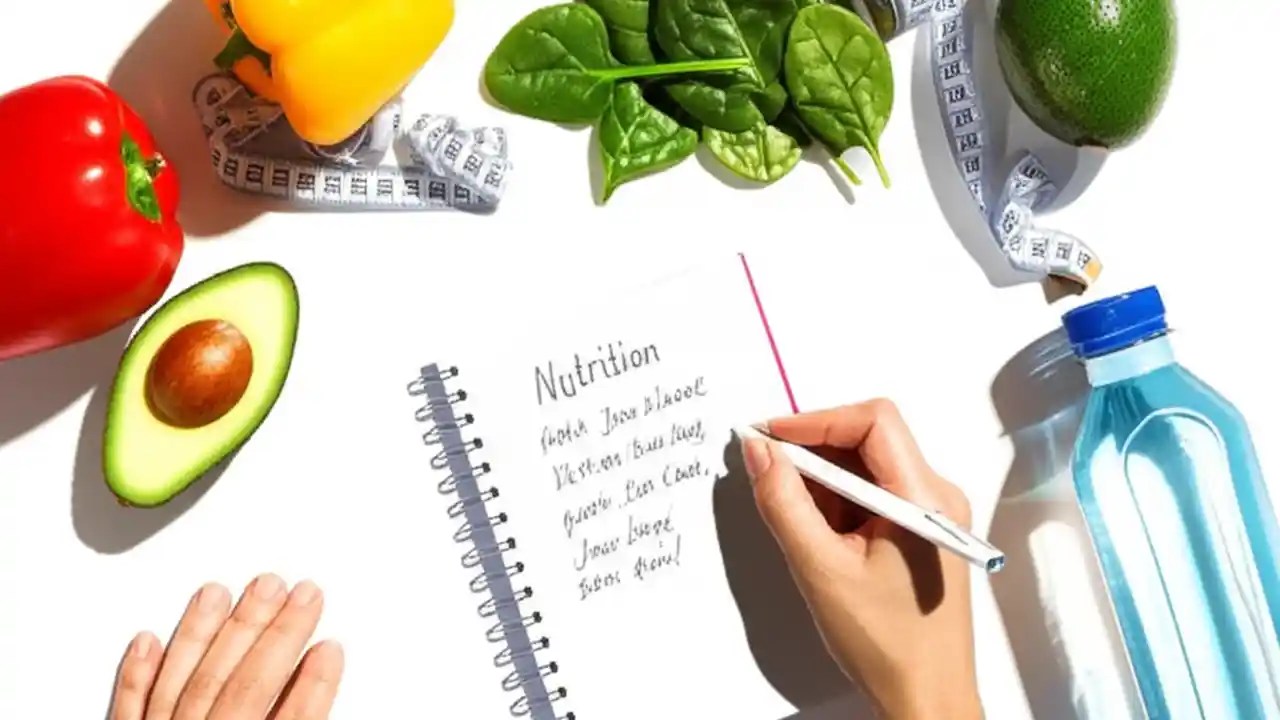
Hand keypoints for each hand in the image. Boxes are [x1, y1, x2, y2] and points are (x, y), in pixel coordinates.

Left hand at [109, 574, 343, 719]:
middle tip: (300, 592)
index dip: (316, 685)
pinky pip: (127, 708)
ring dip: (206, 633)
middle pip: (244, 688)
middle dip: (274, 635)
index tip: (331, 648)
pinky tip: (147, 639)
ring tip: (224, 592)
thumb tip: (321, 681)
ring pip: (187, 684)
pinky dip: (137, 673)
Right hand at [741, 400, 982, 719]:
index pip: (873, 422)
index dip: (816, 420)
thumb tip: (759, 452)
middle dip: (814, 449)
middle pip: (870, 439)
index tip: (769, 435)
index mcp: (924, 498)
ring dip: (822, 479)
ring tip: (794, 517)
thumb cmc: (888, 643)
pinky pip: (871, 495)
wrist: (926, 697)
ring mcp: (929, 513)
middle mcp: (935, 496)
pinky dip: (836, 502)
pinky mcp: (917, 531)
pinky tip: (816, 534)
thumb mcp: (821, 569)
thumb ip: (784, 503)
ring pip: (866, 467)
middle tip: (767, 469)